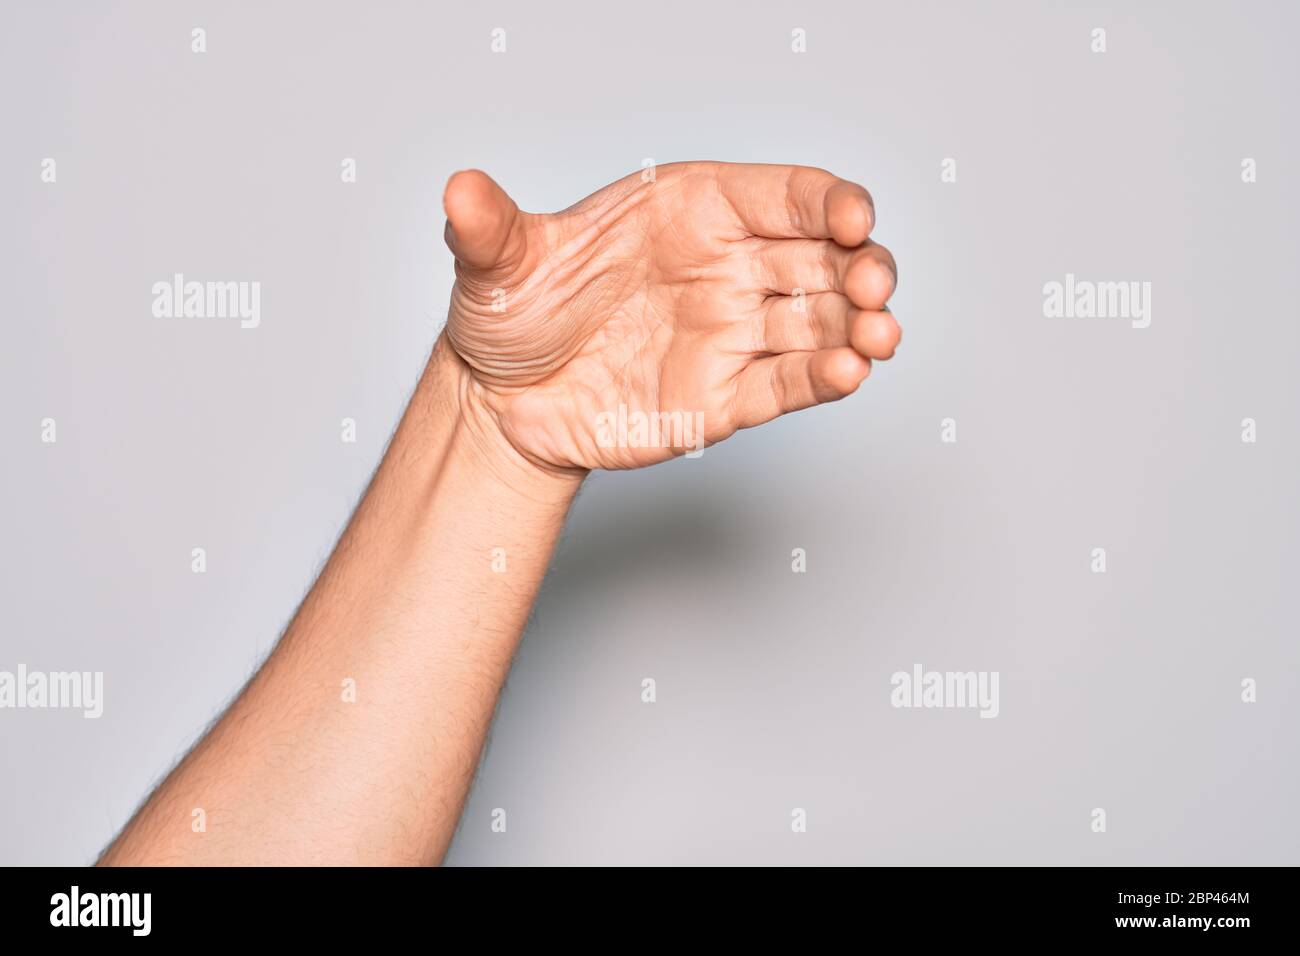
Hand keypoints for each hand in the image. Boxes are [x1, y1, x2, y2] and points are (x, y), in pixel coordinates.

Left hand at [441, 161, 898, 471]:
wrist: (501, 403)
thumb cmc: (509, 316)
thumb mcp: (495, 266)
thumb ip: (489, 229)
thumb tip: (460, 192)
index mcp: (691, 212)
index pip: (780, 194)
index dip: (826, 201)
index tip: (851, 216)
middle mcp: (726, 268)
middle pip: (820, 258)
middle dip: (860, 265)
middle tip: (871, 283)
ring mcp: (730, 333)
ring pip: (819, 322)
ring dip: (860, 326)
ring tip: (879, 336)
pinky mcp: (725, 397)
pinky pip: (786, 383)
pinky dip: (821, 379)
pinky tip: (848, 373)